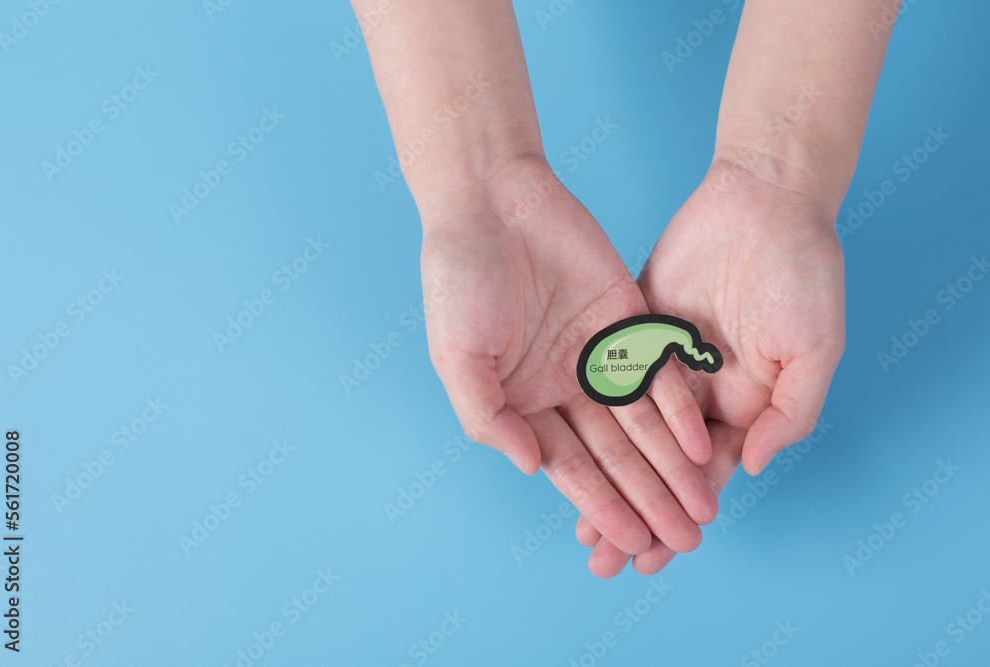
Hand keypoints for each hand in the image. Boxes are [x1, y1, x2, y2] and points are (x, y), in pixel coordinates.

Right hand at [420, 155, 719, 556]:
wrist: (489, 199)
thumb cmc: (458, 277)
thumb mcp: (455, 356)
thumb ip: (487, 416)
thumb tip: (531, 468)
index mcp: (524, 401)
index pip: (571, 466)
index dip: (601, 506)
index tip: (633, 544)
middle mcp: (566, 385)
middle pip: (616, 455)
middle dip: (648, 499)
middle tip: (683, 541)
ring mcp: (601, 353)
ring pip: (644, 423)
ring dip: (672, 467)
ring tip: (701, 509)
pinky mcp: (630, 319)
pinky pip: (660, 372)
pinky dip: (678, 410)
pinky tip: (698, 446)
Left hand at [577, 159, 845, 575]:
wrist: (766, 198)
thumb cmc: (804, 272)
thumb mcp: (813, 349)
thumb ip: (790, 412)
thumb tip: (751, 467)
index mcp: (743, 403)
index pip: (703, 475)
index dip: (677, 513)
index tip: (652, 556)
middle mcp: (697, 390)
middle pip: (656, 463)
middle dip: (632, 509)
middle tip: (602, 556)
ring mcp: (661, 358)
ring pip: (623, 430)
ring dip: (603, 475)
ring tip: (578, 521)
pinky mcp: (632, 325)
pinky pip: (604, 378)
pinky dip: (585, 415)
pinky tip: (559, 447)